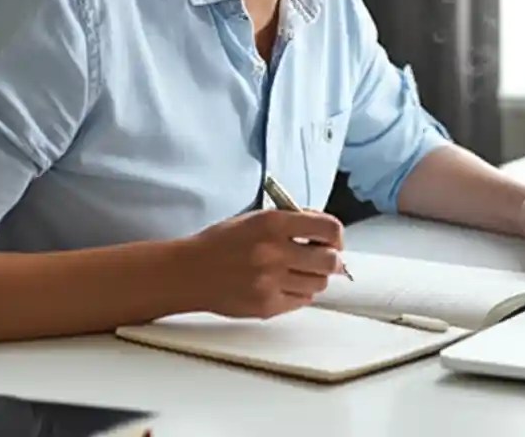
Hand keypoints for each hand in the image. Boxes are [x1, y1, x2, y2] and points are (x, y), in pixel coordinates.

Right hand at [182, 210, 344, 318]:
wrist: (188, 272)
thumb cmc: (220, 243)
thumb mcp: (255, 219)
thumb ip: (291, 223)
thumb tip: (325, 232)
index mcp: (273, 223)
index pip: (329, 228)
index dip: (336, 236)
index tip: (332, 241)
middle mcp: (275, 252)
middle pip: (330, 261)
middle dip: (331, 260)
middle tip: (322, 259)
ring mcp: (271, 281)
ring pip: (319, 284)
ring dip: (314, 277)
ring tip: (298, 272)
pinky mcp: (266, 305)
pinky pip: (302, 301)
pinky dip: (299, 293)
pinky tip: (284, 285)